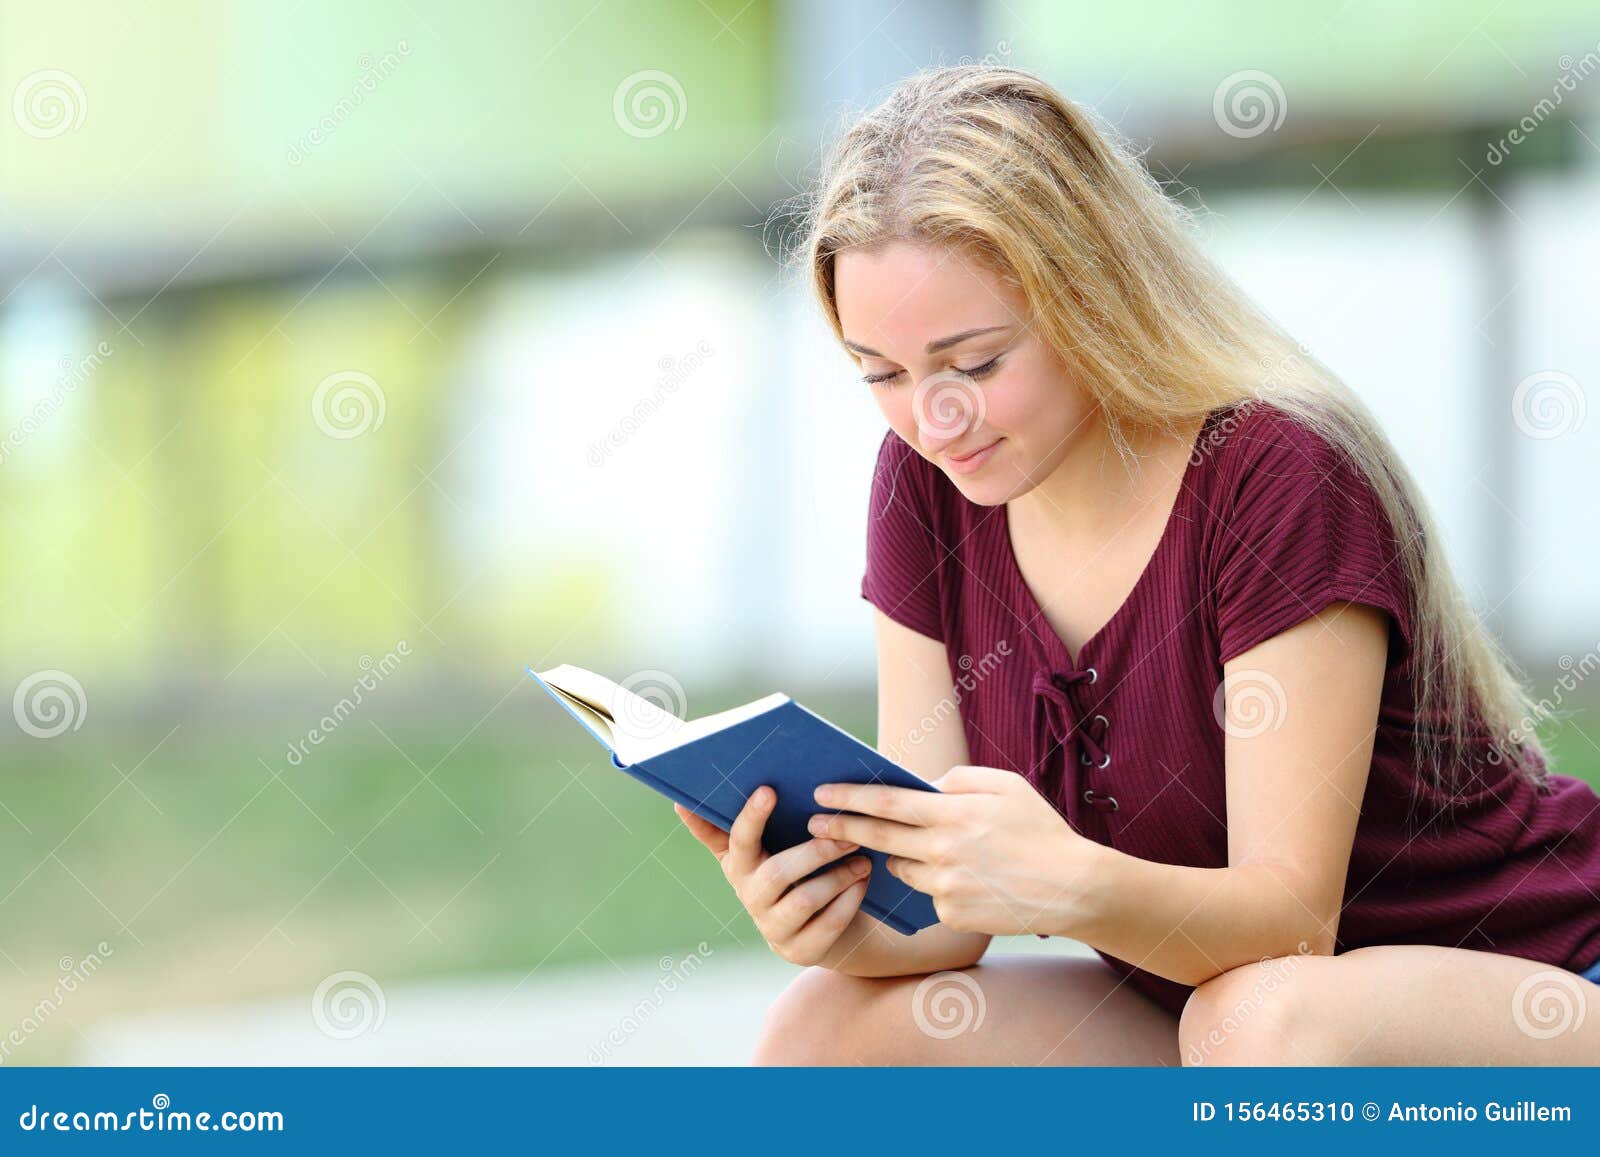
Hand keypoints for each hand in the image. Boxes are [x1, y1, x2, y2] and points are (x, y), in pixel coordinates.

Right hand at [674, 786, 872, 965]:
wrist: (819, 927)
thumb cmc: (797, 870)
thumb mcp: (772, 846)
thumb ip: (751, 822)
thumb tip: (690, 798)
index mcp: (738, 864)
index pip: (738, 839)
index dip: (751, 817)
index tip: (768, 789)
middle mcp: (749, 896)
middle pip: (777, 873)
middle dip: (816, 852)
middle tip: (847, 835)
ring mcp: (772, 928)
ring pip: (805, 900)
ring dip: (838, 877)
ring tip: (863, 860)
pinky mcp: (799, 951)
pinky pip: (827, 925)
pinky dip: (848, 902)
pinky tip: (863, 884)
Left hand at [807, 765, 1099, 935]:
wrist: (1074, 888)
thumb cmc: (1041, 830)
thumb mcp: (1006, 786)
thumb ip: (959, 779)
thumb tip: (924, 784)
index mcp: (953, 813)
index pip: (886, 803)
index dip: (850, 797)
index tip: (822, 793)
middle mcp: (942, 851)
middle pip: (878, 837)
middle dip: (842, 828)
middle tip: (815, 823)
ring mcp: (945, 886)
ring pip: (903, 868)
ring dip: (903, 857)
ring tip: (932, 850)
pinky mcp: (951, 914)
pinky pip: (930, 894)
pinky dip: (938, 884)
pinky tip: (971, 880)